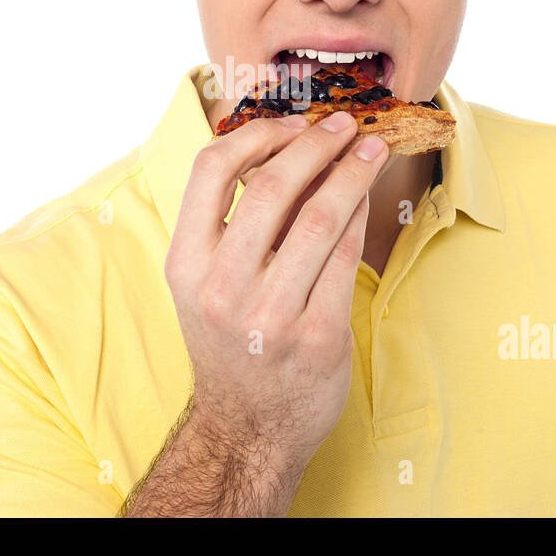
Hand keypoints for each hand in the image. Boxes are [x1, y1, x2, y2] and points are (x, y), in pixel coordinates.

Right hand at [164, 110, 387, 473]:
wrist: (247, 430)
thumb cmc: (230, 342)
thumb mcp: (204, 283)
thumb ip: (230, 222)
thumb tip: (283, 145)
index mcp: (185, 264)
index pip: (210, 170)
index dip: (255, 134)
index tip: (290, 125)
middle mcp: (221, 288)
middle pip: (272, 186)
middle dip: (316, 144)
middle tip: (345, 126)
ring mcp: (271, 315)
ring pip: (321, 217)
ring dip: (352, 171)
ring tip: (370, 149)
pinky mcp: (318, 335)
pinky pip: (347, 256)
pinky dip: (361, 215)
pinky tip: (368, 197)